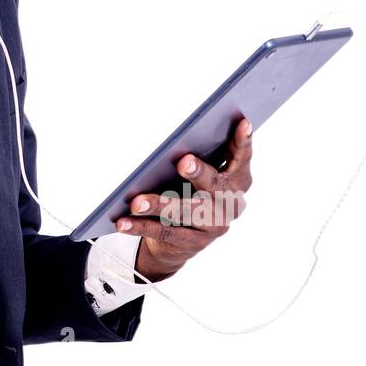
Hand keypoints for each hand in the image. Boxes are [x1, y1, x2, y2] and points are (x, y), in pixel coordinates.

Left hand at [113, 117, 253, 281]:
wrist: (181, 240)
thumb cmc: (189, 191)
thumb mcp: (198, 174)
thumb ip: (198, 157)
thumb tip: (175, 138)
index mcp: (236, 180)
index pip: (241, 158)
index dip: (243, 142)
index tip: (242, 122)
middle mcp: (229, 203)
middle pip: (215, 185)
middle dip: (199, 173)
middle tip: (183, 162)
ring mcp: (213, 225)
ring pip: (185, 211)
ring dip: (159, 205)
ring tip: (136, 202)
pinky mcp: (192, 243)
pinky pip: (164, 231)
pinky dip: (141, 226)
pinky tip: (122, 221)